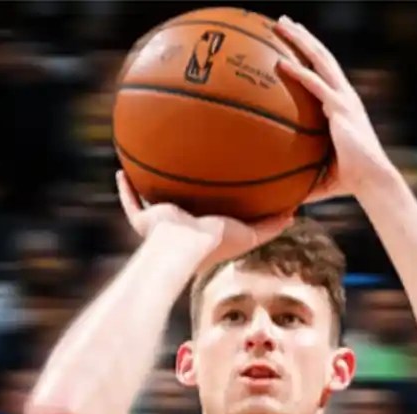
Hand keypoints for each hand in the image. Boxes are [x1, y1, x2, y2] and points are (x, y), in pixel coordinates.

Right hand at [116, 171, 293, 269]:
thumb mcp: (250, 234)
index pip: (207, 215)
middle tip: (182, 170)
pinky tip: (121, 170)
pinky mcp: (143, 220)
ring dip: (150, 187)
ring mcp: (160, 224)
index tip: (216, 185)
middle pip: (178, 206)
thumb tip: (294, 213)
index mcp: (203, 230)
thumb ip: (270, 226)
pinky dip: (125, 188)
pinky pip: (130, 201)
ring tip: (149, 165)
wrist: (186, 246)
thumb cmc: (217, 243)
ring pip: (152, 202)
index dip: (211, 203)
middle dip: (180, 192)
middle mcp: (180, 226)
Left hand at [274, 16, 397, 202]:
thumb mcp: (320, 169)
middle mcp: (345, 95)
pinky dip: (298, 71)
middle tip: (283, 22)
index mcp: (343, 104)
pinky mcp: (341, 108)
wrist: (373, 181)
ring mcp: (344, 99)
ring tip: (281, 24)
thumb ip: (300, 169)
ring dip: (300, 40)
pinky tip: (280, 61)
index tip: (292, 40)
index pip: (325, 71)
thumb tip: (277, 184)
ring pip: (320, 60)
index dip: (309, 53)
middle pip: (322, 57)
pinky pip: (315, 84)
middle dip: (302, 37)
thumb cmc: (349, 180)